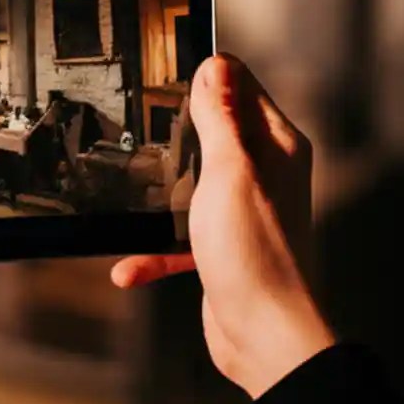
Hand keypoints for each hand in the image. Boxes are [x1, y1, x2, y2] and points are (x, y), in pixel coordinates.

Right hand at [112, 55, 334, 398]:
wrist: (265, 335)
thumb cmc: (256, 254)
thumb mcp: (229, 171)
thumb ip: (221, 118)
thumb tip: (216, 67)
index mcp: (274, 147)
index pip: (242, 88)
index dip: (207, 75)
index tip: (167, 69)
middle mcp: (263, 175)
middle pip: (213, 133)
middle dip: (174, 133)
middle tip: (139, 125)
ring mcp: (243, 212)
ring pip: (191, 185)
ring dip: (159, 196)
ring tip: (131, 192)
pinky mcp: (222, 248)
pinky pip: (179, 238)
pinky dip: (154, 249)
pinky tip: (129, 263)